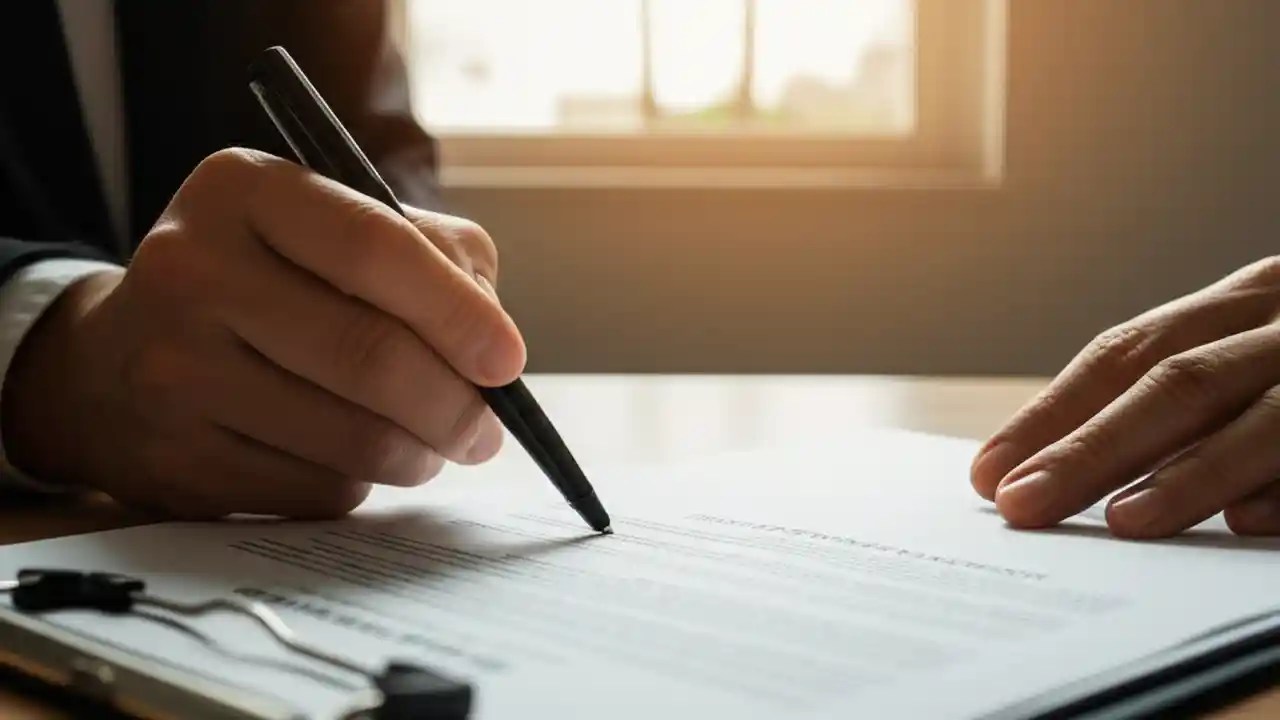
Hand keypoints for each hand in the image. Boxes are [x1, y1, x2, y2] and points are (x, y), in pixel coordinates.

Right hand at [2, 148, 524, 518]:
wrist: (114, 362)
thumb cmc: (262, 284)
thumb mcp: (330, 230)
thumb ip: (431, 253)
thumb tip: (493, 335)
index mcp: (244, 190)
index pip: (375, 247)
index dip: (458, 313)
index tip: (509, 362)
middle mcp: (192, 269)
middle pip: (369, 355)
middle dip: (455, 405)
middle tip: (486, 430)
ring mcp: (173, 371)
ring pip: (351, 437)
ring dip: (419, 452)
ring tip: (434, 445)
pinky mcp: (177, 461)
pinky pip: (316, 490)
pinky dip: (361, 482)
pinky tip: (355, 459)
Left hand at [971, 257, 1279, 537]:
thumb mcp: (1258, 349)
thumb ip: (1185, 392)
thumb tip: (1056, 467)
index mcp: (1246, 301)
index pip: (1126, 354)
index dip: (1052, 413)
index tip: (987, 472)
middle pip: (1179, 383)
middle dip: (1094, 449)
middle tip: (1022, 504)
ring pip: (1266, 420)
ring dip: (1189, 474)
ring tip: (1123, 522)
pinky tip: (1243, 523)